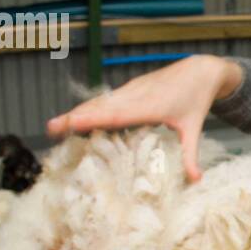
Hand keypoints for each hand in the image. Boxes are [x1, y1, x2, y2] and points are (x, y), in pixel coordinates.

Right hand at [46, 55, 242, 181]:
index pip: (118, 114)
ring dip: (77, 112)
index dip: (94, 118)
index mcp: (151, 105)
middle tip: (50, 129)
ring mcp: (130, 90)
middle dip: (75, 117)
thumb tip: (196, 180)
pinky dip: (88, 108)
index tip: (72, 123)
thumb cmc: (197, 99)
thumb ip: (190, 155)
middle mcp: (135, 95)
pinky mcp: (128, 89)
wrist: (200, 70)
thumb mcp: (194, 128)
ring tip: (54, 126)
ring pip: (99, 102)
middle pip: (100, 107)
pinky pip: (105, 99)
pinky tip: (75, 118)